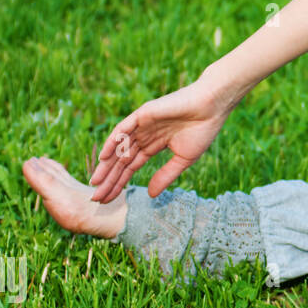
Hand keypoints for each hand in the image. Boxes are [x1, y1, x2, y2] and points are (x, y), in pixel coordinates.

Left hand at [88, 77, 233, 202]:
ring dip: (106, 165)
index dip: (119, 183)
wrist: (212, 107)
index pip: (131, 167)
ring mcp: (141, 125)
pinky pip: (123, 129)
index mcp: (154, 145)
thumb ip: (165, 176)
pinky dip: (112, 142)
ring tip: (95, 183)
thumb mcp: (183, 159)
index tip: (108, 199)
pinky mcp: (143, 114)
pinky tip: (103, 157)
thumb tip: (150, 195)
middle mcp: (144, 135)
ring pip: (119, 148)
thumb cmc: (202, 130)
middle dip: (109, 179)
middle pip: (121, 161)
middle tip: (96, 197)